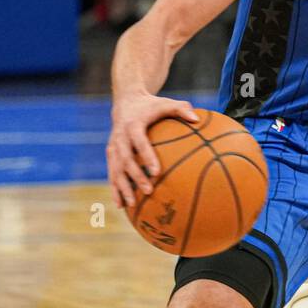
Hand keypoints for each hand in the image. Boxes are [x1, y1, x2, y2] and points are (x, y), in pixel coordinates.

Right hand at [106, 94, 200, 208]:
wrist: (126, 102)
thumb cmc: (151, 105)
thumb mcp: (166, 103)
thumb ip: (181, 109)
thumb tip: (197, 120)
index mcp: (133, 125)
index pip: (139, 142)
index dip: (147, 156)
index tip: (156, 171)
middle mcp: (120, 137)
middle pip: (125, 159)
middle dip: (135, 176)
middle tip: (148, 191)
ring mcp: (113, 147)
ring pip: (115, 169)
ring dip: (122, 187)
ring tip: (132, 204)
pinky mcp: (110, 154)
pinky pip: (111, 173)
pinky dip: (115, 189)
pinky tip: (121, 205)